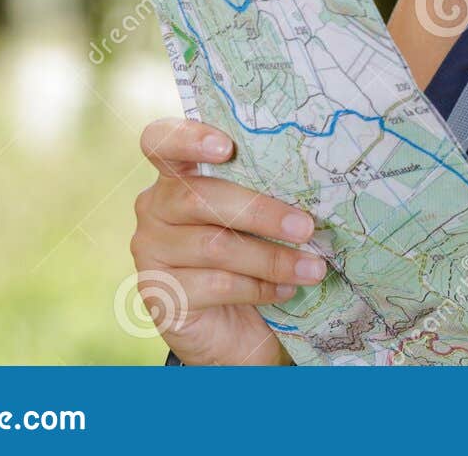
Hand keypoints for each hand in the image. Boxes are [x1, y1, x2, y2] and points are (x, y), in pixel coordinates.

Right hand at [130, 118, 328, 364]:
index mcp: (176, 174)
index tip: (227, 147)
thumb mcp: (256, 219)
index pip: (162, 142)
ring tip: (312, 268)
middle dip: (261, 212)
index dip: (189, 138)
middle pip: (198, 198)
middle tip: (307, 227)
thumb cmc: (249, 255)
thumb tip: (317, 185)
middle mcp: (154, 207)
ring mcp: (150, 251)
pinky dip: (258, 287)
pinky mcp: (159, 293)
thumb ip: (265, 193)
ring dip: (272, 258)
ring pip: (213, 246)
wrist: (230, 328)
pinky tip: (285, 290)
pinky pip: (215, 284)